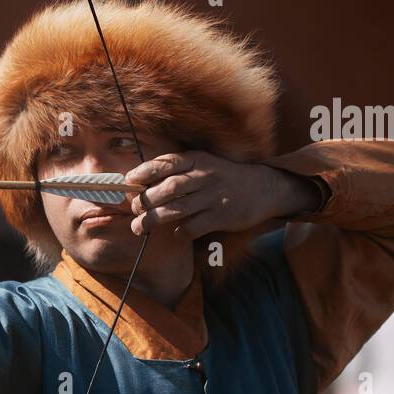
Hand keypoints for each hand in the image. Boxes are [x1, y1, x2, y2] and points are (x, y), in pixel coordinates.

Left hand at [125, 151, 319, 238]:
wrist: (264, 188)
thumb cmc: (224, 178)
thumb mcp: (204, 164)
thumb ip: (178, 171)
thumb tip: (141, 182)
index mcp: (197, 160)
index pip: (167, 163)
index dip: (145, 171)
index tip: (128, 181)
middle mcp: (205, 176)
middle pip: (168, 188)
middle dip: (146, 200)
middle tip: (134, 209)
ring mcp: (214, 196)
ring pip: (177, 209)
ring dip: (153, 220)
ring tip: (139, 227)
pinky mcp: (222, 216)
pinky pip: (194, 226)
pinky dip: (180, 232)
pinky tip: (175, 233)